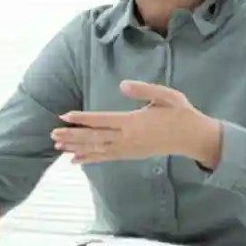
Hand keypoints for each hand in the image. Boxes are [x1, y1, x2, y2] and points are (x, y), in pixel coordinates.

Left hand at [52, 81, 222, 167]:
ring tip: (58, 146)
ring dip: (76, 147)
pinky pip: (106, 157)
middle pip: (94, 137)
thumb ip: (144, 89)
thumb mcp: (166, 95)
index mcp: (133, 122)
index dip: (82, 118)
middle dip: (72, 136)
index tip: (64, 116)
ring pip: (97, 149)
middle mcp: (127, 138)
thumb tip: (122, 85)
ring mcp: (129, 149)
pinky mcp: (131, 154)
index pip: (101, 120)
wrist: (193, 138)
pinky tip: (76, 160)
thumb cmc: (180, 113)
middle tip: (52, 134)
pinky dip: (90, 158)